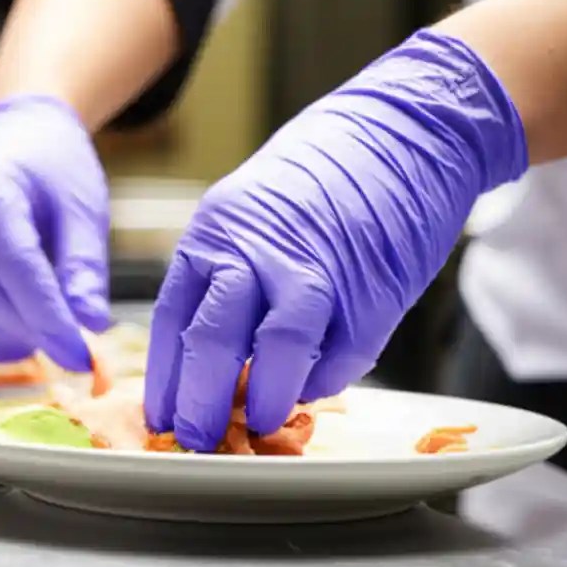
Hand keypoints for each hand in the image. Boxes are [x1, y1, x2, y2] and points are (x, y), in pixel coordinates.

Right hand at [0, 95, 109, 370]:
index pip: (16, 266)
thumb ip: (85, 268)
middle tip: (73, 351)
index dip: (47, 317)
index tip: (80, 354)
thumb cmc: (54, 169)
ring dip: (5, 336)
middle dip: (30, 330)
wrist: (15, 136)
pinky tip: (19, 338)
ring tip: (49, 341)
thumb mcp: (83, 210)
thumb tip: (92, 325)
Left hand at [145, 30, 528, 450]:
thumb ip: (232, 272)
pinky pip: (338, 359)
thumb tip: (213, 350)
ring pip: (273, 356)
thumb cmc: (328, 170)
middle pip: (211, 340)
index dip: (165, 375)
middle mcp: (258, 251)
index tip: (159, 413)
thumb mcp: (255, 207)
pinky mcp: (372, 294)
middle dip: (197, 402)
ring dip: (261, 402)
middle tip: (194, 438)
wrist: (407, 128)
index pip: (174, 316)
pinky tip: (311, 387)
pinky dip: (321, 382)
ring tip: (254, 425)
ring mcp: (317, 273)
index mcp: (219, 230)